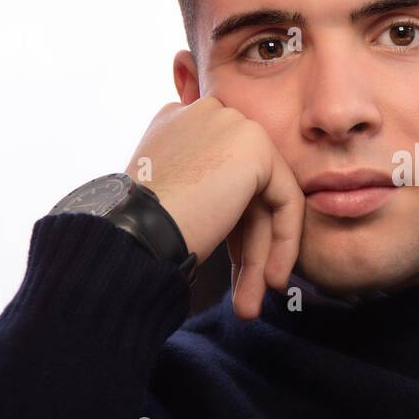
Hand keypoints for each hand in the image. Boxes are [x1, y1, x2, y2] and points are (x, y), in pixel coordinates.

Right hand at [124, 95, 303, 319]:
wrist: (132, 230)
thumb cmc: (137, 228)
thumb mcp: (168, 197)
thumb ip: (203, 189)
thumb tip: (234, 213)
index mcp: (178, 121)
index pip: (222, 174)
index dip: (231, 226)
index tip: (229, 265)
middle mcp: (207, 113)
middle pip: (245, 189)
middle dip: (247, 247)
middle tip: (245, 294)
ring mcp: (232, 123)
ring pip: (265, 199)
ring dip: (261, 256)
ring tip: (251, 305)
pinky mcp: (255, 146)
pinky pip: (286, 200)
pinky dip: (284, 242)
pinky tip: (271, 279)